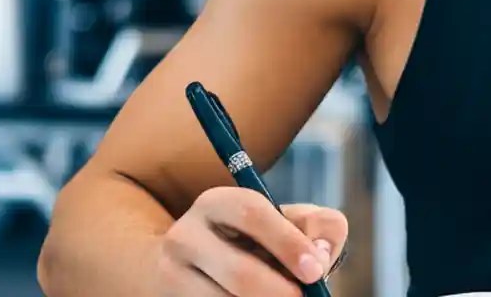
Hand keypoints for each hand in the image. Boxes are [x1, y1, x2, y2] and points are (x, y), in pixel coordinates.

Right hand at [155, 186, 347, 295]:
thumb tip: (320, 255)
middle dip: (279, 291)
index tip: (315, 271)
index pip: (252, 214)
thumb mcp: (287, 223)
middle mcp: (184, 235)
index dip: (288, 243)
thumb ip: (317, 226)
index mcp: (216, 203)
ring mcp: (170, 275)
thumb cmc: (258, 242)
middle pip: (238, 271)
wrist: (193, 268)